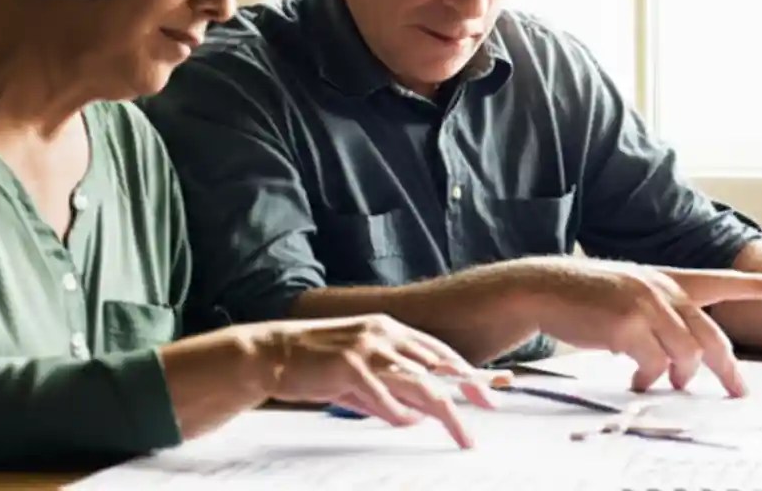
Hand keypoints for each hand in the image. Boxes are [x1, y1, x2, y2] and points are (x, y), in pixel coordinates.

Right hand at [256, 314, 494, 447]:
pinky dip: (400, 415)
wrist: (271, 353)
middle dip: (469, 392)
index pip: (439, 351)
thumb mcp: (360, 368)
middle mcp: (383, 333)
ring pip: (421, 384)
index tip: (490, 390)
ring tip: (461, 434)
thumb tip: (418, 413)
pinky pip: (387, 399)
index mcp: (388, 328)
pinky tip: (405, 423)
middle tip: (490, 410)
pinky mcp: (350, 368)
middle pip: (439, 368)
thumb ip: (391, 386)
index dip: (467, 371)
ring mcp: (368, 349)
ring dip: (445, 413)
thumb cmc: (315, 363)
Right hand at [514, 257, 761, 396]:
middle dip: (728, 369)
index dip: (757, 285)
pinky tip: (635, 381)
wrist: (544, 288)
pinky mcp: (625, 325)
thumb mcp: (631, 292)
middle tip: (738, 390)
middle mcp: (661, 288)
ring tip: (669, 383)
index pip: (720, 281)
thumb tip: (687, 360)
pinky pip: (653, 364)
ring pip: (685, 354)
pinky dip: (649, 378)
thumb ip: (663, 314)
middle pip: (711, 335)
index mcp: (666, 278)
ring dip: (680, 376)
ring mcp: (644, 305)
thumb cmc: (587, 296)